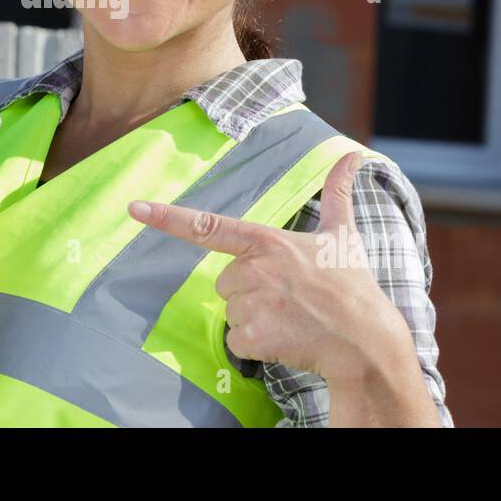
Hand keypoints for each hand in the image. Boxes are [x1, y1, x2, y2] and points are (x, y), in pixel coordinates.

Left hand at [126, 151, 407, 383]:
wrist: (366, 342)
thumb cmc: (353, 286)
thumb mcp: (344, 234)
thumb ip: (338, 194)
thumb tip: (351, 155)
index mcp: (267, 242)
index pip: (208, 226)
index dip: (167, 217)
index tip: (135, 209)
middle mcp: (254, 270)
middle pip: (224, 281)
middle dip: (249, 290)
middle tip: (288, 296)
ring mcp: (252, 305)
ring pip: (230, 312)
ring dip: (254, 318)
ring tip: (291, 317)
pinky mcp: (253, 338)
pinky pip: (236, 341)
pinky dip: (256, 344)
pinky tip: (285, 338)